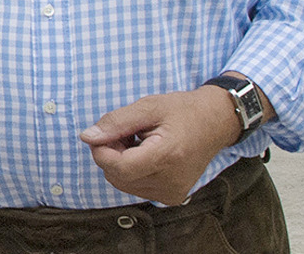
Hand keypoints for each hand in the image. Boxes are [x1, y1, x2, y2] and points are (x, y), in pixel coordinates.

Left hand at [80, 86, 239, 204]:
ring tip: (138, 142)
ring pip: (123, 183)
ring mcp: (173, 193)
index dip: (102, 150)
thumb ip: (116, 122)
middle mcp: (171, 181)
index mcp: (167, 156)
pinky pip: (136, 187)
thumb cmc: (183, 111)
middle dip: (111, 154)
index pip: (118, 167)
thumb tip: (87, 138)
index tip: (107, 132)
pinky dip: (132, 171)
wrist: (216, 123)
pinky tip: (145, 154)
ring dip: (120, 163)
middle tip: (126, 133)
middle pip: (117, 177)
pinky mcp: (172, 197)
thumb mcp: (148, 107)